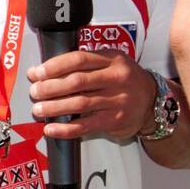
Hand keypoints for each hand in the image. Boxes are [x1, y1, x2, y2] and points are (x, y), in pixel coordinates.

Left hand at [27, 50, 155, 141]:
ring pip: (79, 104)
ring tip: (38, 109)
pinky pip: (85, 126)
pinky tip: (51, 128)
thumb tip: (47, 71)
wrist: (154, 102)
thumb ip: (86, 63)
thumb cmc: (125, 80)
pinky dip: (65, 129)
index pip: (78, 59)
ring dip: (54, 107)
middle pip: (76, 82)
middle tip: (35, 92)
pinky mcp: (115, 120)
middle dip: (50, 87)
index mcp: (113, 59)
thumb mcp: (112, 62)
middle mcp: (116, 78)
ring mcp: (117, 100)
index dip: (53, 66)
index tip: (36, 73)